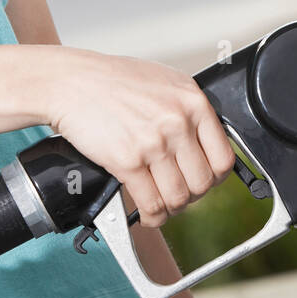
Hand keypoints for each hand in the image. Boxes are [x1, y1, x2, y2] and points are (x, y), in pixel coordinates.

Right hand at [36, 47, 235, 227]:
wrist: (72, 82)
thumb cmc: (113, 81)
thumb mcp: (165, 84)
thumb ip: (188, 112)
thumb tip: (204, 144)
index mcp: (193, 102)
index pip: (223, 158)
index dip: (215, 178)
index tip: (205, 181)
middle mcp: (178, 123)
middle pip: (203, 182)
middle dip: (192, 196)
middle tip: (179, 194)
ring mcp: (154, 143)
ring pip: (179, 197)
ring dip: (171, 209)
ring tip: (162, 206)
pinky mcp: (128, 161)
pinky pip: (151, 203)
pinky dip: (152, 216)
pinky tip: (147, 214)